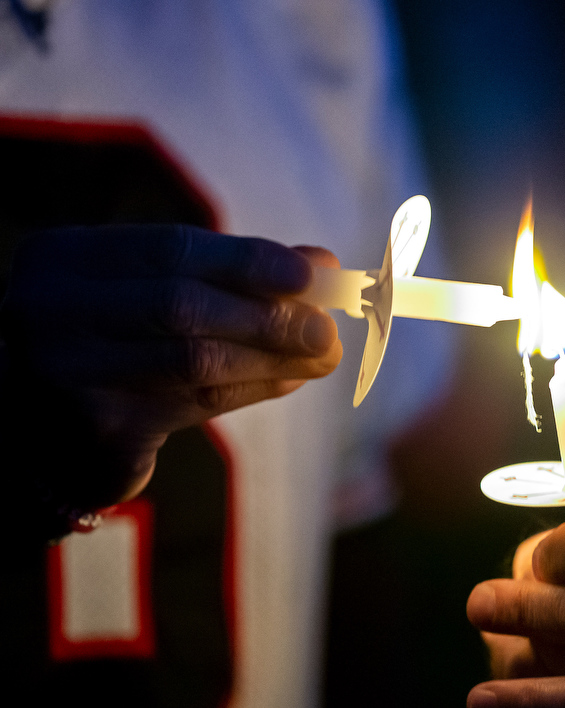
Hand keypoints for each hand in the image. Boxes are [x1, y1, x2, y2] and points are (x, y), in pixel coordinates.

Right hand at [0, 224, 341, 515]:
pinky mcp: (98, 428)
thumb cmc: (121, 341)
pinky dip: (254, 388)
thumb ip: (231, 274)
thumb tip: (323, 265)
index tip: (315, 274)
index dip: (251, 261)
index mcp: (66, 258)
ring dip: (272, 356)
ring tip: (322, 354)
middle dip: (269, 315)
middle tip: (327, 328)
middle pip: (181, 305)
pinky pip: (195, 405)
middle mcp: (52, 309)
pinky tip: (290, 378)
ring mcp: (68, 372)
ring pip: (193, 360)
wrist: (56, 432)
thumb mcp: (160, 291)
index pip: (172, 248)